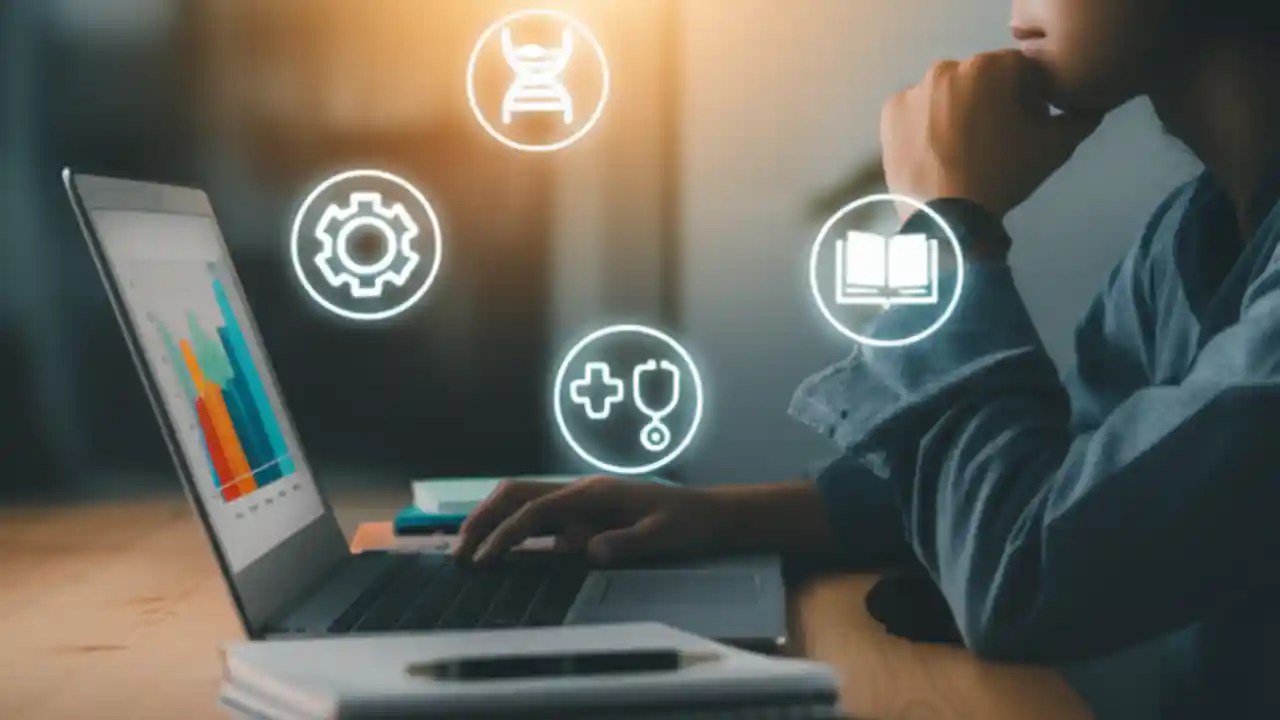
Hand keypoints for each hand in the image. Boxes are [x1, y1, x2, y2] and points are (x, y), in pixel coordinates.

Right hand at [453, 476, 725, 565]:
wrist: (707, 513)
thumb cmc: (686, 522)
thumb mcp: (663, 535)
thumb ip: (627, 542)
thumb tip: (589, 551)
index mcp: (592, 493)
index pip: (535, 511)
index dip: (506, 534)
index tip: (484, 560)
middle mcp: (579, 491)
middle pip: (515, 495)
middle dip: (482, 519)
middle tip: (457, 553)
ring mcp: (579, 501)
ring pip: (521, 501)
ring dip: (490, 521)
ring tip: (465, 552)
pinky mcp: (582, 514)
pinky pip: (538, 518)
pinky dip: (511, 530)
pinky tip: (498, 552)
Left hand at [881, 50, 1102, 218]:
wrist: (946, 219)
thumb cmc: (1003, 177)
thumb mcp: (1053, 149)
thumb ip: (1077, 119)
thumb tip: (1088, 109)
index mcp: (989, 68)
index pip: (1020, 70)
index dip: (1031, 95)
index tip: (1031, 122)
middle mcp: (946, 69)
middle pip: (980, 79)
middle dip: (993, 101)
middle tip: (998, 139)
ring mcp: (914, 90)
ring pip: (946, 94)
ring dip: (959, 111)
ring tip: (965, 150)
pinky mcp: (890, 113)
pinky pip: (918, 112)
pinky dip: (928, 126)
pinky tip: (938, 153)